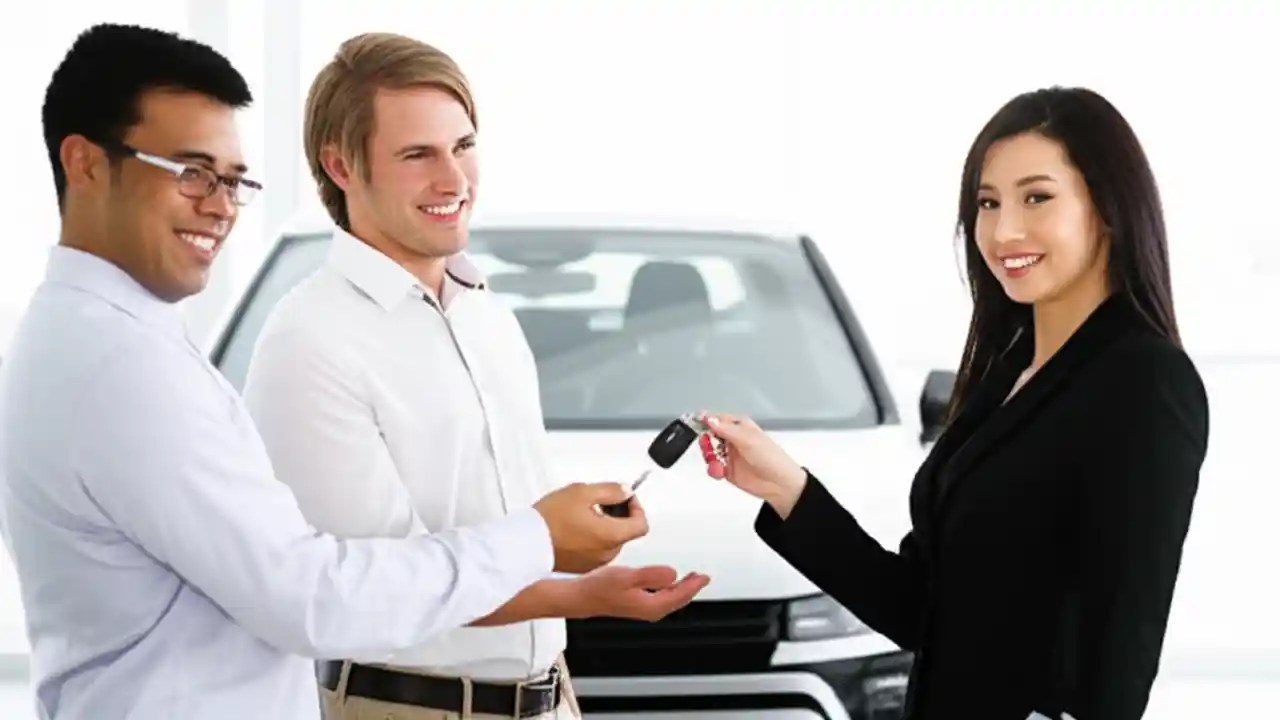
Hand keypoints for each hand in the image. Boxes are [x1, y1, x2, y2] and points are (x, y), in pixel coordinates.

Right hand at [534, 483, 648, 573]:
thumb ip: (610, 490)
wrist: (525, 544)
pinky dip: (592, 537)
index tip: (625, 497)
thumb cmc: (549, 521)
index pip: (641, 524)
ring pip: (610, 541)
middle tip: (601, 500)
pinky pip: (595, 550)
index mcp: (612, 535)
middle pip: (626, 532)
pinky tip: (574, 526)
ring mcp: (593, 562)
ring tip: (582, 512)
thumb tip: (624, 491)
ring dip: (604, 525)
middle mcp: (606, 553)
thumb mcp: (582, 492)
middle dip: (618, 514)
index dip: (636, 506)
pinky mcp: (580, 567)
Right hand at [566, 565, 710, 621]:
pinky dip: (669, 589)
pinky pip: (661, 598)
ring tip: (689, 578)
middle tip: (702, 577)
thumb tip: (673, 574)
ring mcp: (643, 609)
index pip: (680, 595)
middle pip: (678, 599)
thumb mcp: (628, 576)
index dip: (694, 585)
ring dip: (681, 588)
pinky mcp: (637, 604)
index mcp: (651, 605)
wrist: (581, 597)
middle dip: (690, 588)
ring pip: (670, 599)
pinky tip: (667, 582)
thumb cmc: (600, 587)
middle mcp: (650, 610)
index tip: (705, 576)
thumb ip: (652, 575)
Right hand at [697, 412, 808, 518]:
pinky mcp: (727, 469)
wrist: (778, 484)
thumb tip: (709, 419)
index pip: (717, 419)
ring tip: (717, 463)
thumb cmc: (771, 458)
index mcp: (739, 426)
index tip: (696, 426)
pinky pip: (712, 467)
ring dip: (709, 458)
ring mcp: (730, 454)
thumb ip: (726, 429)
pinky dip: (713, 470)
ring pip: (708, 452)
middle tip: (708, 447)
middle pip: (708, 435)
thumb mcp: (747, 439)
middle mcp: (733, 438)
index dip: (705, 422)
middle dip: (705, 442)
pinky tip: (720, 472)